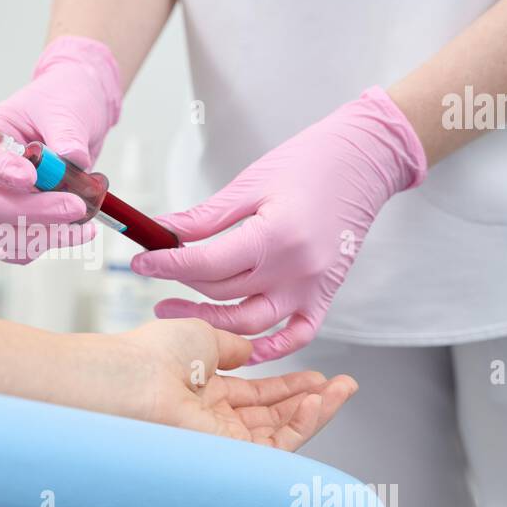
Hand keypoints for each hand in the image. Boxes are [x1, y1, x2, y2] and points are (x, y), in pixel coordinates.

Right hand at [0, 35, 121, 261]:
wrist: (79, 117)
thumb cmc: (62, 102)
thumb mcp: (66, 107)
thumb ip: (66, 132)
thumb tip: (73, 158)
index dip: (1, 172)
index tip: (31, 177)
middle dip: (36, 211)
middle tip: (76, 206)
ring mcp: (2, 202)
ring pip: (6, 235)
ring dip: (46, 236)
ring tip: (85, 223)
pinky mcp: (23, 222)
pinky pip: (24, 248)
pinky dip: (52, 245)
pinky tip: (81, 231)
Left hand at [111, 319, 356, 449]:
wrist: (133, 382)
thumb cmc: (153, 356)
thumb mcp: (201, 337)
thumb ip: (232, 347)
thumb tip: (250, 351)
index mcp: (202, 392)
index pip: (255, 395)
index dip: (288, 385)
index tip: (317, 375)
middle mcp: (212, 421)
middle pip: (273, 416)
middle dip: (310, 400)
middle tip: (342, 384)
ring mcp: (222, 442)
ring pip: (280, 433)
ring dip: (316, 412)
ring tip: (343, 389)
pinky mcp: (231, 459)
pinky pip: (276, 447)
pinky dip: (302, 426)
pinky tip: (317, 402)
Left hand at [132, 87, 426, 361]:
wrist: (365, 160)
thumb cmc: (311, 162)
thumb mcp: (251, 183)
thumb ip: (205, 217)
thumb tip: (163, 232)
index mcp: (274, 235)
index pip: (207, 264)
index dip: (168, 266)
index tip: (141, 261)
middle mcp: (295, 269)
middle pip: (223, 292)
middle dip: (182, 285)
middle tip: (153, 274)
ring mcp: (312, 287)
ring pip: (250, 322)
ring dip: (210, 321)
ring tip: (177, 310)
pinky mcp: (325, 294)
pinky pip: (296, 335)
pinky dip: (269, 347)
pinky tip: (237, 346)